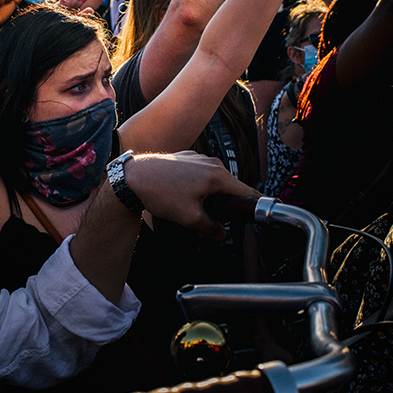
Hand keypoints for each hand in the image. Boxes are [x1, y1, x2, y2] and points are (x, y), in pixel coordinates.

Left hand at [124, 151, 259, 239]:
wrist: (134, 177)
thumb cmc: (160, 193)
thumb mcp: (190, 218)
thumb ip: (210, 228)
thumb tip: (220, 234)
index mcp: (217, 176)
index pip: (246, 192)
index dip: (254, 206)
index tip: (258, 215)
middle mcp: (211, 163)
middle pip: (230, 187)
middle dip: (226, 205)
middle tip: (214, 220)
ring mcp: (198, 159)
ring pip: (214, 182)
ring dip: (210, 196)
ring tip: (192, 208)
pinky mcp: (186, 159)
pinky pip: (200, 175)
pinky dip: (197, 187)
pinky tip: (182, 197)